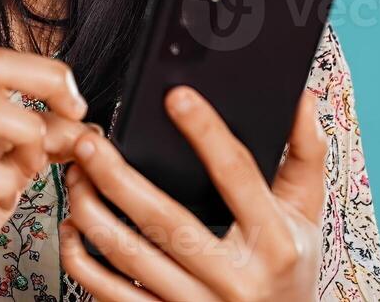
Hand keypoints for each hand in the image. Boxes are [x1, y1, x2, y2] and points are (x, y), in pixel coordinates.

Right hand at [0, 47, 92, 301]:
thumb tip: (83, 128)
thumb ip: (39, 148)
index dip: (48, 73)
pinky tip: (5, 200)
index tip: (75, 109)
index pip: (2, 61)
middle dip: (45, 82)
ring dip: (25, 133)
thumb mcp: (7, 173)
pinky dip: (1, 185)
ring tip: (31, 166)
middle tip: (69, 117)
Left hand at [59, 86, 327, 301]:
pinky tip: (73, 231)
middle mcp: (235, 278)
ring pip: (130, 256)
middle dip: (117, 177)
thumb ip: (304, 157)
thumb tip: (302, 99)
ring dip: (91, 213)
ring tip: (74, 178)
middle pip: (166, 219)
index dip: (206, 132)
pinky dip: (84, 262)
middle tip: (88, 143)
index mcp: (274, 242)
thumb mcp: (306, 216)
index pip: (236, 176)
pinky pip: (113, 295)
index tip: (176, 98)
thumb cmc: (289, 272)